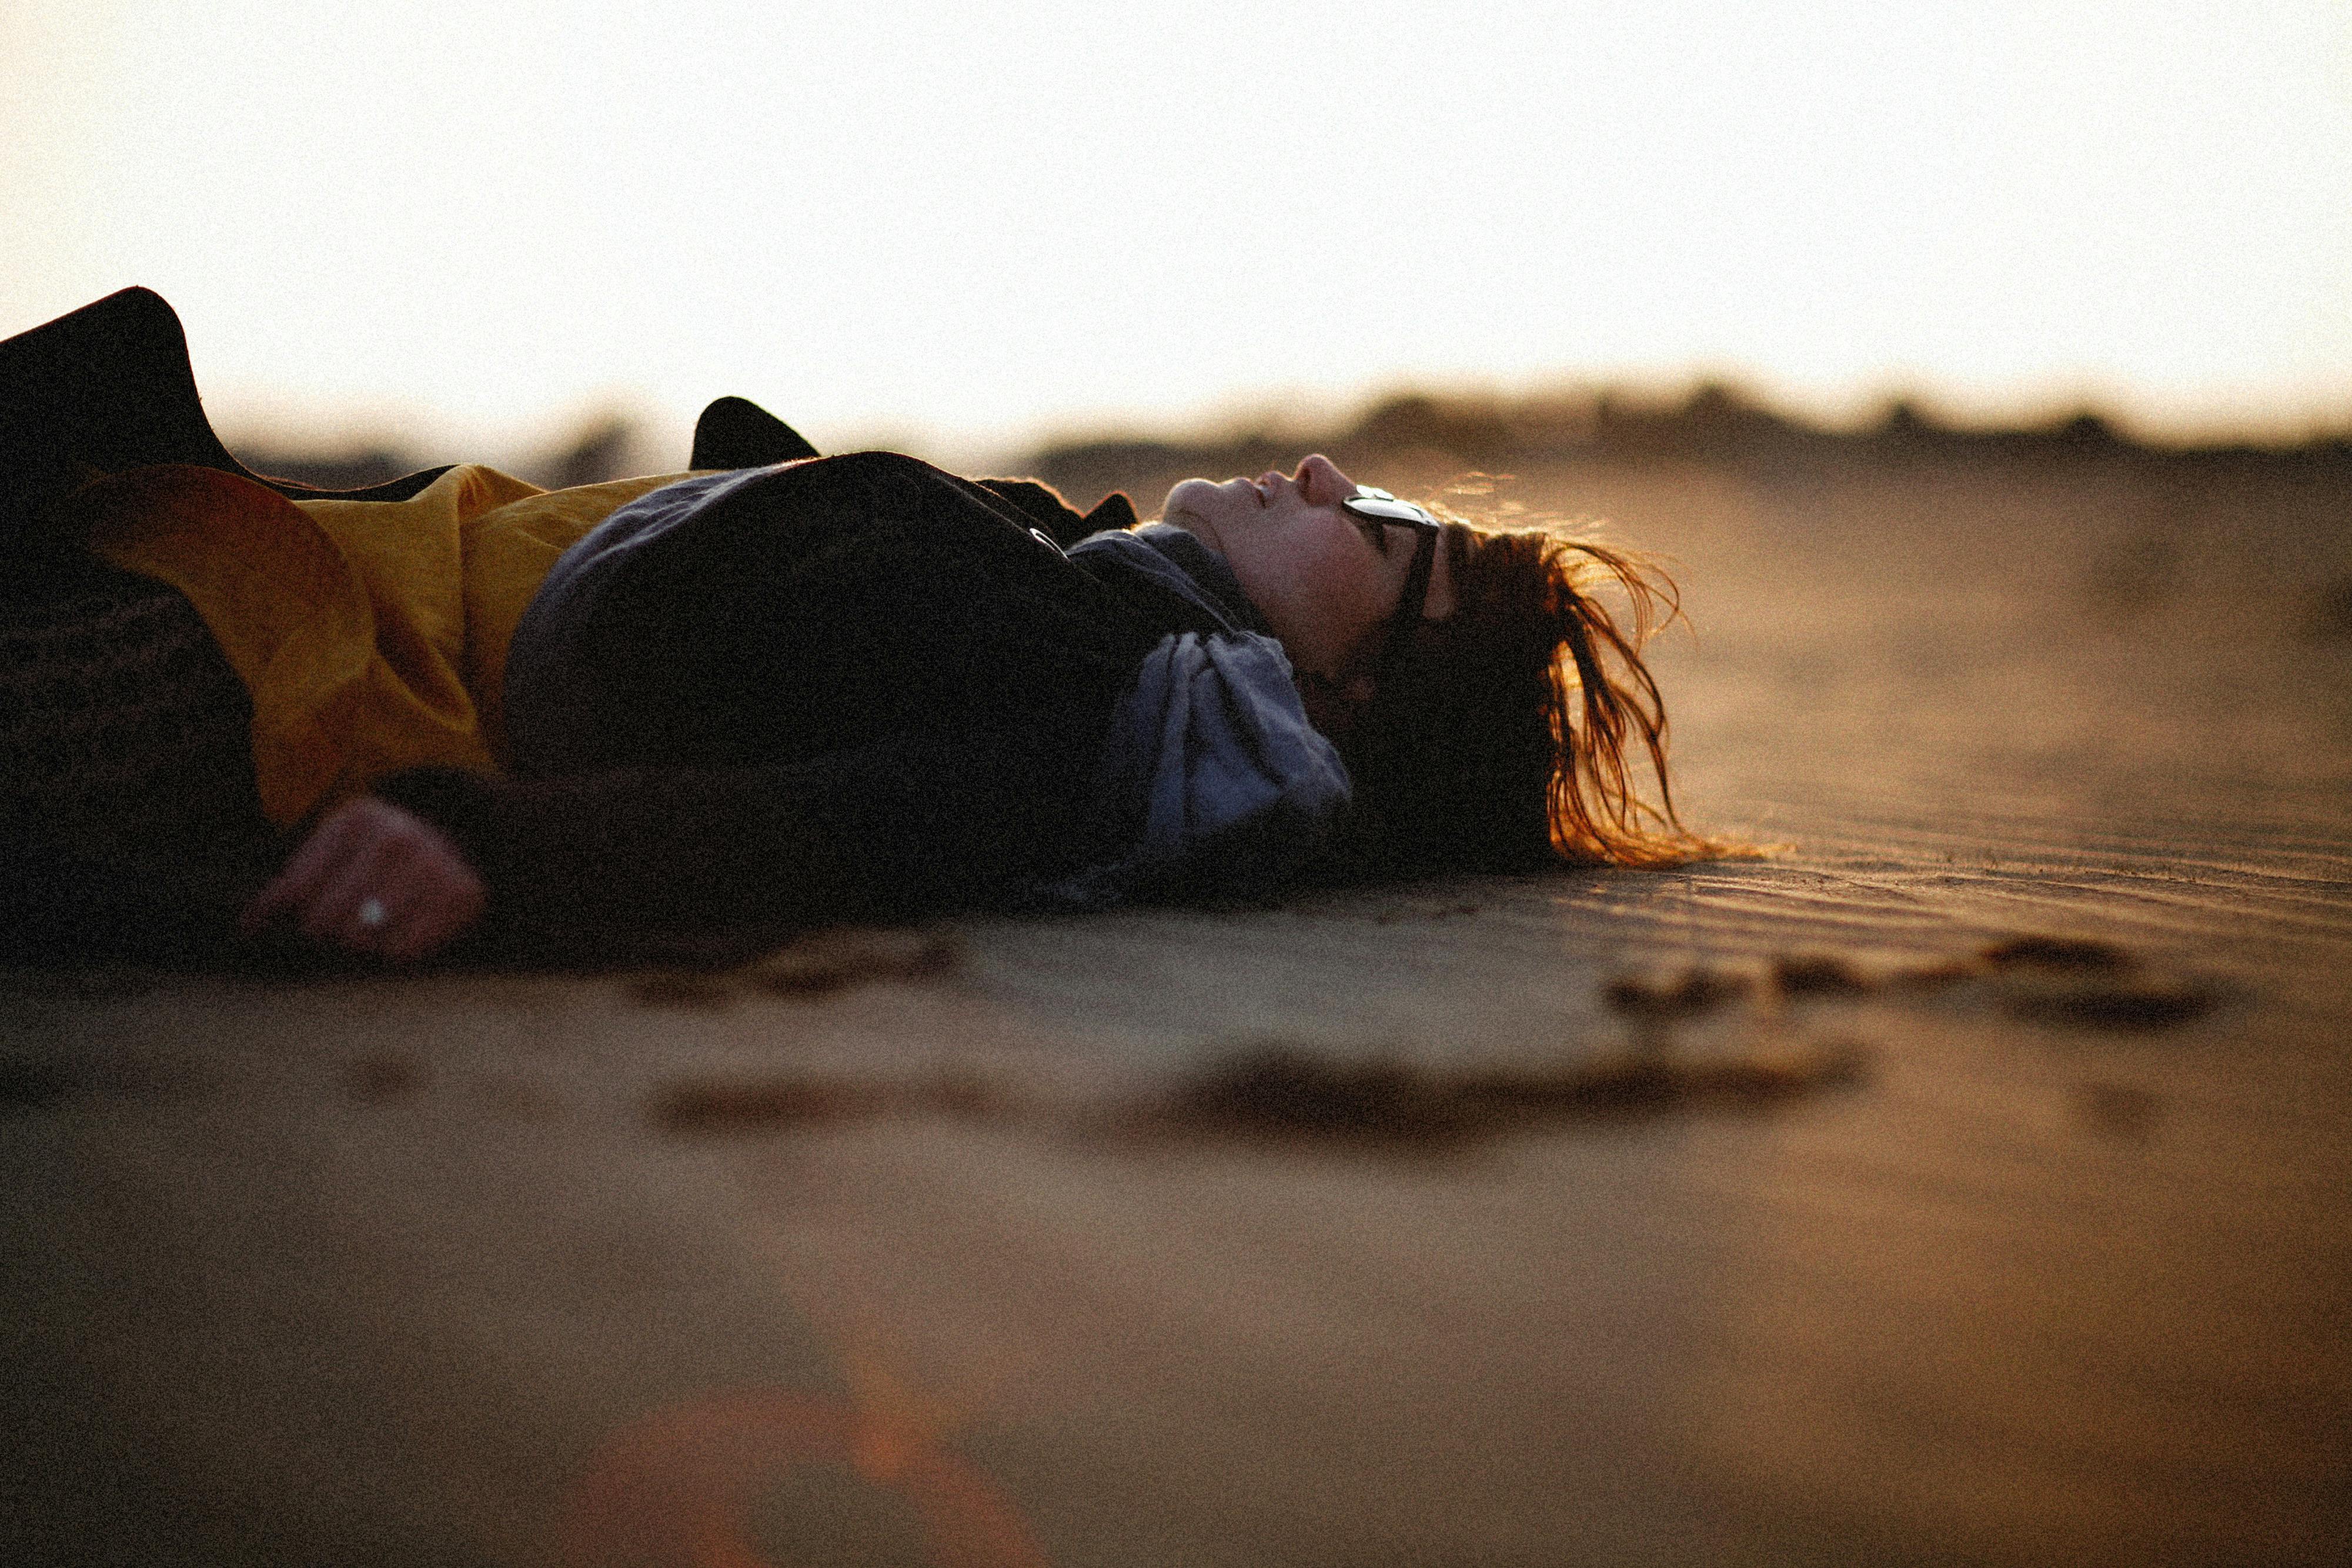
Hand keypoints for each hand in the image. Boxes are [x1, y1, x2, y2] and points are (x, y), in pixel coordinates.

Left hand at [239, 797, 487, 961]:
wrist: (458, 841)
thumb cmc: (375, 858)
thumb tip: (246, 930)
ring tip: (372, 928)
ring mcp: (433, 865)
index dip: (288, 917)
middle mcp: (396, 837)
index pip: (295, 891)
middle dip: (325, 934)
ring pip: (363, 941)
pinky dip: (396, 953)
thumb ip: (286, 889)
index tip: (292, 923)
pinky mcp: (463, 896)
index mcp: (355, 819)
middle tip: (341, 926)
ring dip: (360, 946)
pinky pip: (405, 953)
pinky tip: (403, 930)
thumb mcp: (331, 853)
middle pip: (326, 922)